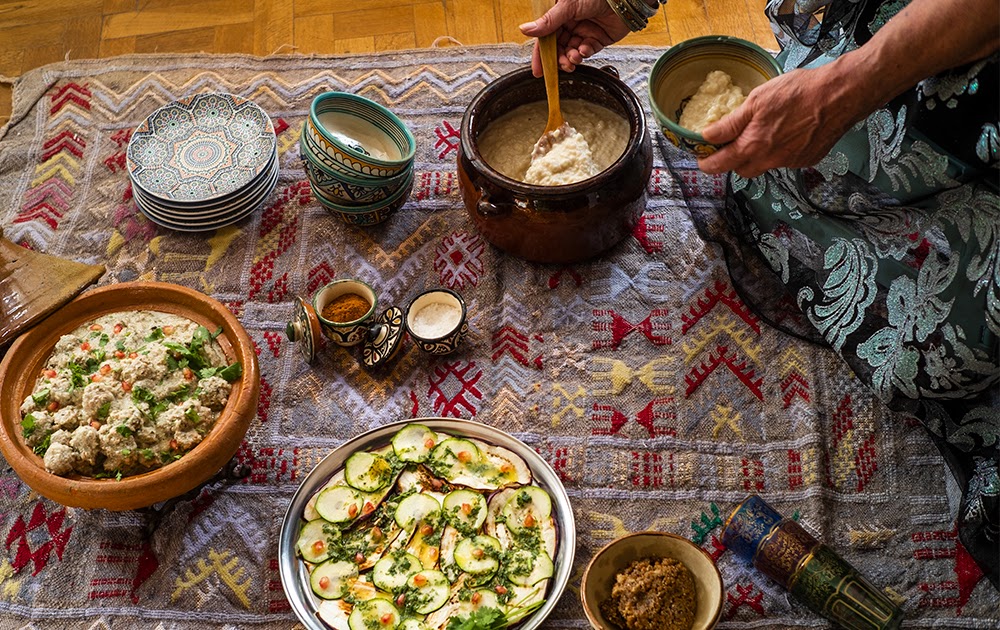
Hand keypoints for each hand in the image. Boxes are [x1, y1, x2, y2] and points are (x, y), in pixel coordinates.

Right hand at [520, 0, 630, 76]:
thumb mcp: (567, 6)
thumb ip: (548, 21)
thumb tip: (525, 30)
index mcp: (559, 12)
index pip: (545, 36)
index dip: (541, 53)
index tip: (538, 69)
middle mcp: (570, 22)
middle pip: (558, 47)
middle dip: (558, 59)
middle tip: (559, 66)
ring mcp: (583, 31)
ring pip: (571, 51)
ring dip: (570, 58)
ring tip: (573, 59)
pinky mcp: (596, 39)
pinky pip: (586, 51)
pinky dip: (584, 53)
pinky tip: (584, 49)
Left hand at [697, 65, 870, 177]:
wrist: (841, 95)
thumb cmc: (799, 93)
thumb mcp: (756, 101)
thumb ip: (730, 123)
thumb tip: (707, 136)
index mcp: (753, 147)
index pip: (721, 165)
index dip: (708, 164)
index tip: (702, 161)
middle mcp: (770, 160)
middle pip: (742, 170)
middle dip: (734, 161)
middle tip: (732, 144)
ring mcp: (791, 162)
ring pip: (766, 165)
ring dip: (759, 155)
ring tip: (765, 132)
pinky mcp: (808, 160)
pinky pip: (787, 160)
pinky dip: (782, 150)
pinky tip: (790, 132)